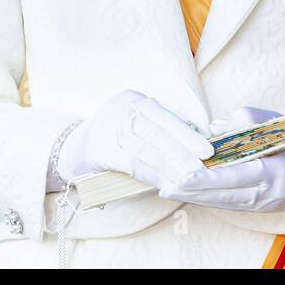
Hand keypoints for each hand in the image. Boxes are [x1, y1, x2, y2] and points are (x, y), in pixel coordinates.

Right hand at [56, 89, 213, 193]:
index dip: (187, 134)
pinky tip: (166, 184)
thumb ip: (160, 125)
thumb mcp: (136, 119)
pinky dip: (152, 175)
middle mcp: (123, 111)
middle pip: (158, 133)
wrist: (76, 146)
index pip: (165, 117)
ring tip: (189, 179)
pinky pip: (133, 165)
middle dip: (183, 152)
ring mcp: (111, 131)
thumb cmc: (116, 133)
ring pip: (147, 150)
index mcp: (135, 100)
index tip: (207, 149)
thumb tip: (196, 141)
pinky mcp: (103, 152)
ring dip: (171, 167)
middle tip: (202, 167)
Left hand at [157, 106, 284, 212]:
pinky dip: (209, 198)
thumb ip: (244, 120)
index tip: (184, 175)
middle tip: (166, 187)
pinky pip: (230, 204)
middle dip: (194, 191)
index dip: (208, 177)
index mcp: (276, 170)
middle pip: (225, 195)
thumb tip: (215, 128)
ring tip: (171, 191)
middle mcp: (271, 192)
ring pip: (225, 203)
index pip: (236, 176)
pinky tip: (190, 193)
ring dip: (197, 197)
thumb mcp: (273, 121)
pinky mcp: (261, 209)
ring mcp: (266, 204)